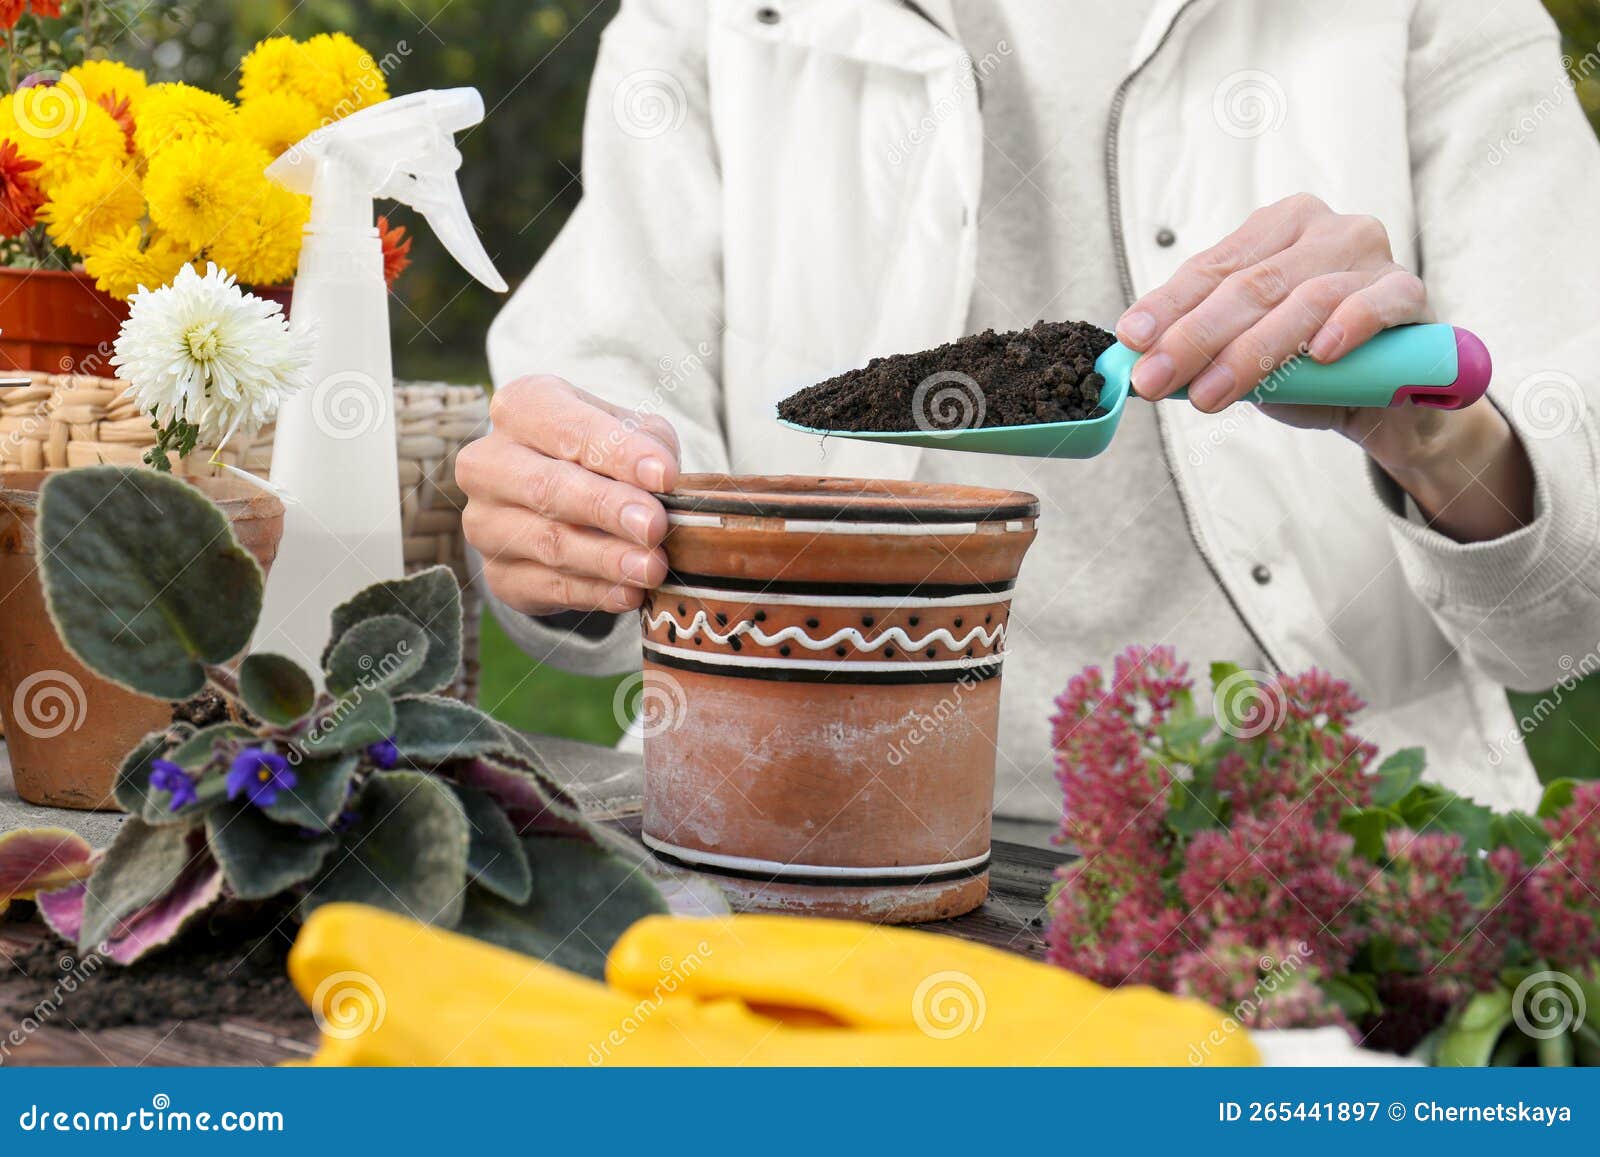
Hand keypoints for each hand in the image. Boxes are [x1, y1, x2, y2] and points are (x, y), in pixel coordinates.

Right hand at [456, 375, 678, 614]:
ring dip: (605, 558)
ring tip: (652, 567)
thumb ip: (648, 446)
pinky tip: (630, 593)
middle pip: (546, 487)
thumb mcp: (632, 432)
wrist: (568, 502)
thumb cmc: (603, 453)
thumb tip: (661, 479)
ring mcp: (485, 522)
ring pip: (547, 542)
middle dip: (606, 508)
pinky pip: (547, 586)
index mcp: (520, 408)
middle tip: (654, 527)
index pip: (568, 428)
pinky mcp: (498, 574)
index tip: (664, 476)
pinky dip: (594, 592)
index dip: (618, 453)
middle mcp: (488, 463)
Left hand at [1116, 192, 1432, 411]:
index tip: (1130, 341)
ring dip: (1251, 352)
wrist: (1388, 401)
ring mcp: (1371, 256)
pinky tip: (1319, 356)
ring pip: (1302, 299)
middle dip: (1194, 338)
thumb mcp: (1246, 354)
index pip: (1211, 267)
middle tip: (1154, 380)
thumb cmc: (1309, 367)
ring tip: (1209, 396)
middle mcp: (1325, 230)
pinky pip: (1376, 303)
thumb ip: (1203, 348)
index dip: (1167, 306)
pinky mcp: (1410, 291)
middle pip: (1249, 285)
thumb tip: (1136, 361)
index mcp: (1278, 228)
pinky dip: (1346, 326)